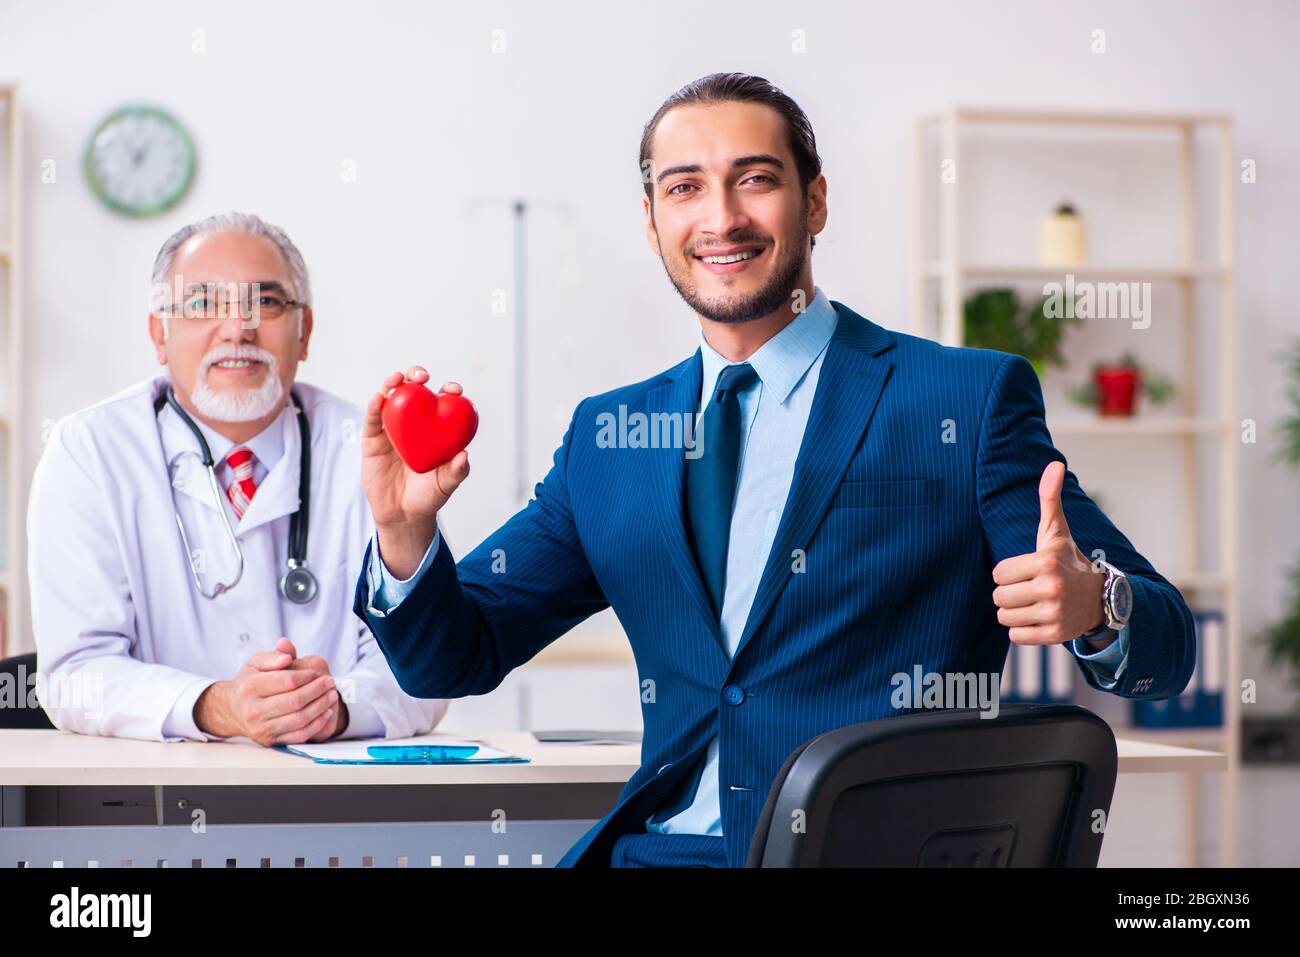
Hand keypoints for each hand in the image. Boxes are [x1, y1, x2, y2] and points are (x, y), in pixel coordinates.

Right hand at [194, 642, 339, 745]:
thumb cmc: (250, 682)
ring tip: (332, 696)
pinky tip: (326, 712)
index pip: (287, 681)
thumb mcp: (255, 663)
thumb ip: (272, 656)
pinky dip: (317, 724)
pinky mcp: (271, 741)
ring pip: (299, 719)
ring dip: (321, 707)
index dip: (307, 676)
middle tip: (331, 682)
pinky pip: (299, 735)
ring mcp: (261, 728)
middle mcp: (253, 710)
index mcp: (249, 688)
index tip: (318, 672)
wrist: (234, 710)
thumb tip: (287, 657)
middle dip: (317, 691)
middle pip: (295, 701)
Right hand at [362, 367, 470, 577]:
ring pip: (390, 397)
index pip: (443, 402)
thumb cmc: (428, 495)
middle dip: (417, 375)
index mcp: (435, 428)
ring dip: (393, 382)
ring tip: (397, 379)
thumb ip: (456, 472)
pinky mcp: (372, 438)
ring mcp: (391, 428)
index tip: (454, 390)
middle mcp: (413, 422)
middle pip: (414, 390)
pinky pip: (372, 418)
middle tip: (422, 377)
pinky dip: (374, 405)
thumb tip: (464, 456)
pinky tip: (378, 398)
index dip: (449, 390)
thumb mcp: (446, 485)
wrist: (402, 514)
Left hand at [991, 461, 1105, 645]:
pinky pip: (1015, 636)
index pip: (998, 574)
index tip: (1026, 571)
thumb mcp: (1057, 532)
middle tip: (1029, 588)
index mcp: (1045, 562)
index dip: (1008, 573)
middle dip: (1010, 593)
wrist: (1101, 599)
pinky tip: (1039, 618)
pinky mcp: (1054, 636)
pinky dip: (1023, 631)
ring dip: (1014, 613)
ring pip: (1004, 618)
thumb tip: (1054, 464)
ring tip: (1033, 603)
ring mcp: (1054, 614)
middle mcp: (1050, 589)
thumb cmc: (1069, 561)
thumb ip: (1049, 499)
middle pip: (999, 597)